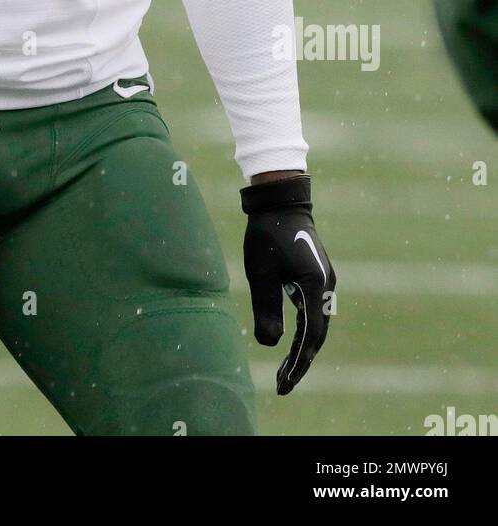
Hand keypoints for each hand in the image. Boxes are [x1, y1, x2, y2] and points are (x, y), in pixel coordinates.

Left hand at [240, 174, 335, 394]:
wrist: (281, 201)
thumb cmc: (267, 233)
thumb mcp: (260, 272)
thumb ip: (266, 308)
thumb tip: (271, 345)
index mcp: (315, 285)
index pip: (310, 336)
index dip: (298, 363)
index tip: (285, 384)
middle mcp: (326, 287)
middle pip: (317, 335)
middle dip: (301, 362)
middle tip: (283, 385)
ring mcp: (325, 282)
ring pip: (317, 325)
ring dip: (303, 348)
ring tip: (286, 371)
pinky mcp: (318, 278)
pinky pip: (314, 312)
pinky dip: (305, 331)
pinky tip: (292, 343)